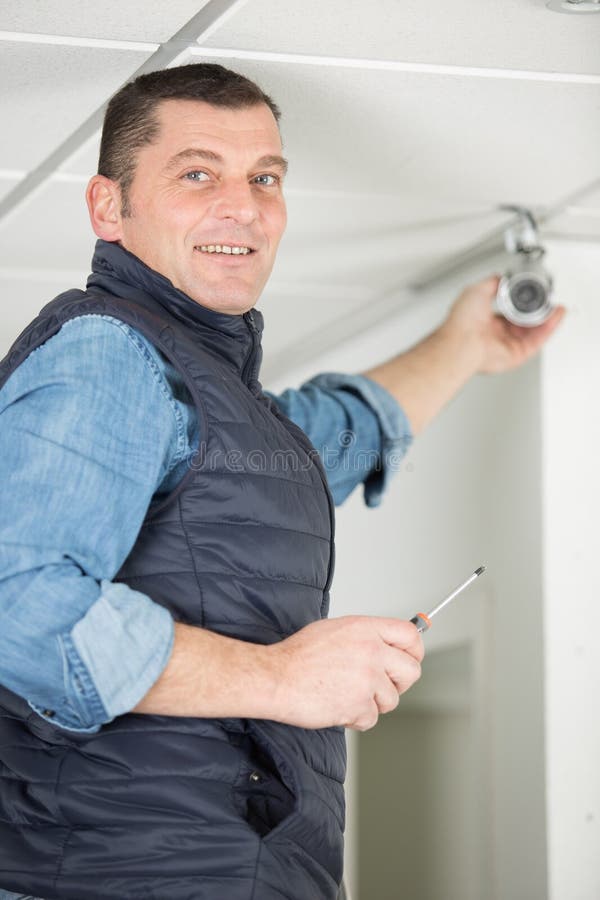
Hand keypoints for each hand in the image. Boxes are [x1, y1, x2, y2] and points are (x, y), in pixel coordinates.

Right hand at [267, 616, 423, 731]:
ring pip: (391, 699)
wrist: (276, 677)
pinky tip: (338, 705)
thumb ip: (366, 636)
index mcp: (366, 629)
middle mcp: (371, 651)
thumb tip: (387, 644)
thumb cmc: (298, 655)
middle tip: (383, 685)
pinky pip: (371, 718)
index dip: (414, 650)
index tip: (410, 658)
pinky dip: (356, 718)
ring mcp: (367, 679)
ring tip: (348, 694)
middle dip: (400, 682)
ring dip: (373, 702)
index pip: (410, 635)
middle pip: (411, 671)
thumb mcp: (335, 629)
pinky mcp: (359, 704)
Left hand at [442, 275, 565, 374]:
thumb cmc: (462, 321)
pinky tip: (555, 317)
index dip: (526, 304)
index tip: (536, 295)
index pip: (513, 312)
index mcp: (488, 320)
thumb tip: (504, 278)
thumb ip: (494, 283)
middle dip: (540, 312)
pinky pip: (537, 341)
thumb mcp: (477, 290)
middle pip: (527, 322)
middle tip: (550, 302)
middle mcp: (498, 334)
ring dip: (548, 319)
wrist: (462, 340)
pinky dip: (549, 329)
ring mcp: (508, 344)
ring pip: (535, 332)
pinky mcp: (516, 355)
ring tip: (557, 308)